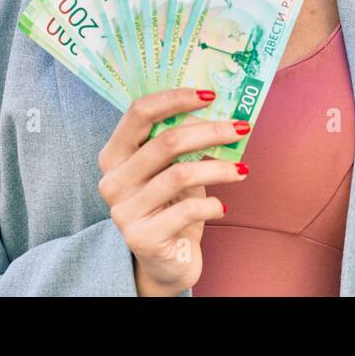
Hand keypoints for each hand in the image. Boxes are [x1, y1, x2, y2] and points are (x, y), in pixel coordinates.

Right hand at [97, 88, 249, 295]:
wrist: (166, 261)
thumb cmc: (172, 205)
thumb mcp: (173, 169)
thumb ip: (183, 141)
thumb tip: (221, 108)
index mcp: (114, 154)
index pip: (139, 112)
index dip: (176, 98)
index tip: (211, 94)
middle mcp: (112, 180)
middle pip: (166, 141)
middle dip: (211, 131)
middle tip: (242, 128)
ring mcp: (123, 211)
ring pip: (180, 174)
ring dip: (219, 168)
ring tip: (241, 169)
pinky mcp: (141, 237)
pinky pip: (187, 209)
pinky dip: (212, 204)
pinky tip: (222, 205)